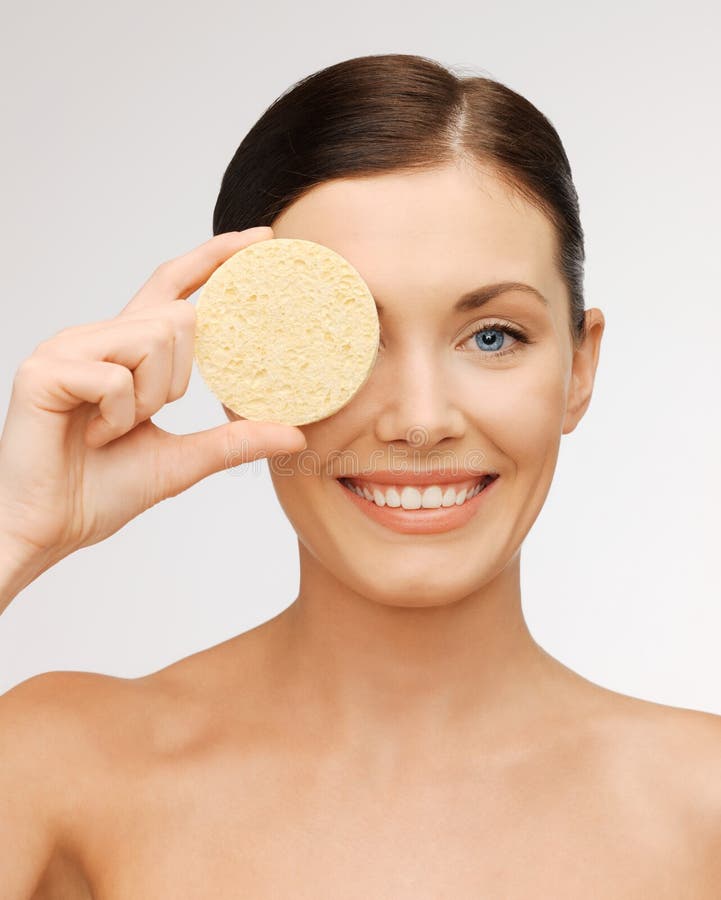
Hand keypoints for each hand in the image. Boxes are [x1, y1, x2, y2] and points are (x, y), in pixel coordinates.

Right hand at [0, 226, 305, 575]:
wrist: (48, 528)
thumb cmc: (102, 490)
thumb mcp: (183, 462)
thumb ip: (234, 441)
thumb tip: (296, 433)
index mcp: (126, 350)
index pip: (175, 286)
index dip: (215, 258)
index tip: (260, 240)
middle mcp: (97, 337)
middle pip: (178, 317)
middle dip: (178, 379)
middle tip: (142, 418)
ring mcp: (67, 348)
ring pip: (153, 339)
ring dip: (149, 399)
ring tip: (113, 429)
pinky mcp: (44, 370)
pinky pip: (116, 378)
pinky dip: (119, 417)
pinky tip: (93, 435)